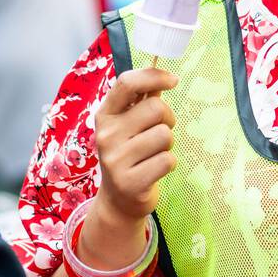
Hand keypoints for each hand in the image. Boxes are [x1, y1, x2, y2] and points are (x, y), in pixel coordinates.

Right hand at [93, 67, 178, 223]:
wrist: (118, 201)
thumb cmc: (129, 155)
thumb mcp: (128, 126)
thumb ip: (142, 102)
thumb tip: (161, 75)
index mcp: (105, 115)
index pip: (127, 83)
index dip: (153, 76)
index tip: (173, 80)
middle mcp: (106, 135)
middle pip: (156, 108)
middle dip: (167, 119)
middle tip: (159, 133)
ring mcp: (115, 160)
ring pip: (165, 135)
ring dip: (168, 144)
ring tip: (154, 154)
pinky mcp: (130, 182)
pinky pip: (167, 160)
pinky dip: (168, 164)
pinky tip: (154, 170)